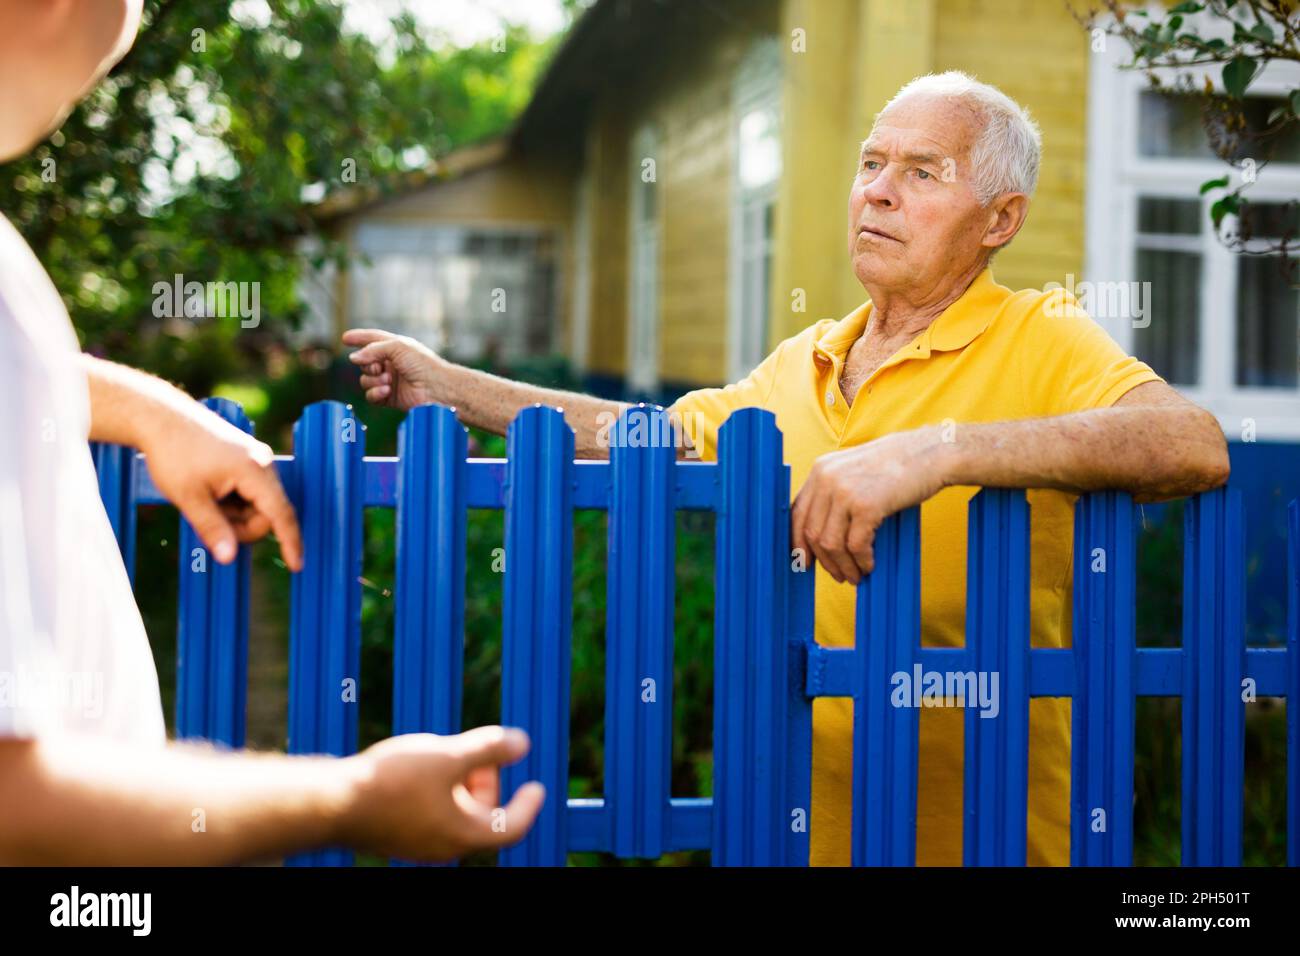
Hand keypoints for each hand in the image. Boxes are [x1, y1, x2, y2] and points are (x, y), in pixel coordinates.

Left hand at [141, 407, 302, 570]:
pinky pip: (249, 492)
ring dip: (234, 514)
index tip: (297, 565)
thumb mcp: (189, 497)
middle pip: (267, 513)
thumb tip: (229, 558)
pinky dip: (232, 502)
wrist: (161, 417)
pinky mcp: (247, 459)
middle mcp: (263, 463)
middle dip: (241, 526)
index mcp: (254, 470)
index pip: (281, 514)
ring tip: (204, 501)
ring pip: (257, 505)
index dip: (290, 542)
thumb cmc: (173, 453)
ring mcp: (256, 460)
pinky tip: (210, 493)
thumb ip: (212, 529)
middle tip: (209, 521)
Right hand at [341, 726, 545, 861]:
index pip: (509, 826)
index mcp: (462, 834)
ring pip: (453, 812)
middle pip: (481, 815)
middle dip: (485, 780)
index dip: (527, 805)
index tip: (537, 787)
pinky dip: (436, 789)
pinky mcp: (394, 833)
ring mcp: (416, 842)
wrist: (330, 802)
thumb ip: (488, 749)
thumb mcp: (447, 756)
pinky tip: (419, 764)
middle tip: (476, 751)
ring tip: (444, 752)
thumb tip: (522, 743)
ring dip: (459, 782)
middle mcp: (441, 846)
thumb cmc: (390, 782)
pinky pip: (428, 812)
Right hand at [342, 328, 444, 409]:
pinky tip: (387, 391)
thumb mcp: (398, 347)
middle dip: (367, 365)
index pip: (373, 339)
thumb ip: (373, 349)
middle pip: (365, 362)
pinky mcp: (389, 398)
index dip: (359, 338)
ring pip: (365, 380)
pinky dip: (375, 393)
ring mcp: (390, 381)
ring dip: (373, 380)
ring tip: (388, 381)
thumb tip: (353, 358)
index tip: (345, 338)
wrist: (437, 389)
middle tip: (378, 367)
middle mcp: (391, 364)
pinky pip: (371, 396)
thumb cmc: (423, 364)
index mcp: (396, 348)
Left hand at [790, 426, 953, 584]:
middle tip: (837, 574)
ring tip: (855, 575)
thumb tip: (822, 531)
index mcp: (821, 469)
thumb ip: (834, 492)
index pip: (797, 512)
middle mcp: (827, 478)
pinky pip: (855, 545)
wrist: (931, 453)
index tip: (805, 560)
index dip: (798, 542)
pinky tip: (869, 565)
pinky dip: (861, 561)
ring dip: (842, 565)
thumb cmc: (898, 464)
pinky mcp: (866, 506)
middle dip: (823, 560)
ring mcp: (845, 492)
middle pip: (812, 532)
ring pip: (831, 543)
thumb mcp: (855, 469)